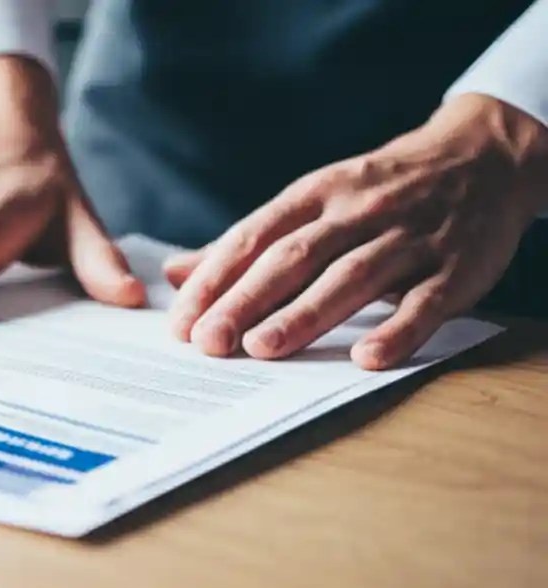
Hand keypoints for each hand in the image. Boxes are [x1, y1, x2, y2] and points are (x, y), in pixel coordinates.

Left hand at [168, 94, 547, 369]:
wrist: (483, 156)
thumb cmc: (379, 190)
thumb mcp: (312, 200)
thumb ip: (247, 242)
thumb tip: (174, 273)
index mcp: (317, 193)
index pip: (255, 237)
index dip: (215, 279)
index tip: (182, 320)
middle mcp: (358, 212)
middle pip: (294, 258)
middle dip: (246, 300)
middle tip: (208, 342)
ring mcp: (409, 238)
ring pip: (351, 277)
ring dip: (305, 314)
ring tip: (263, 349)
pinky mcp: (455, 267)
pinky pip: (425, 302)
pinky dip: (397, 330)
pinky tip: (366, 360)